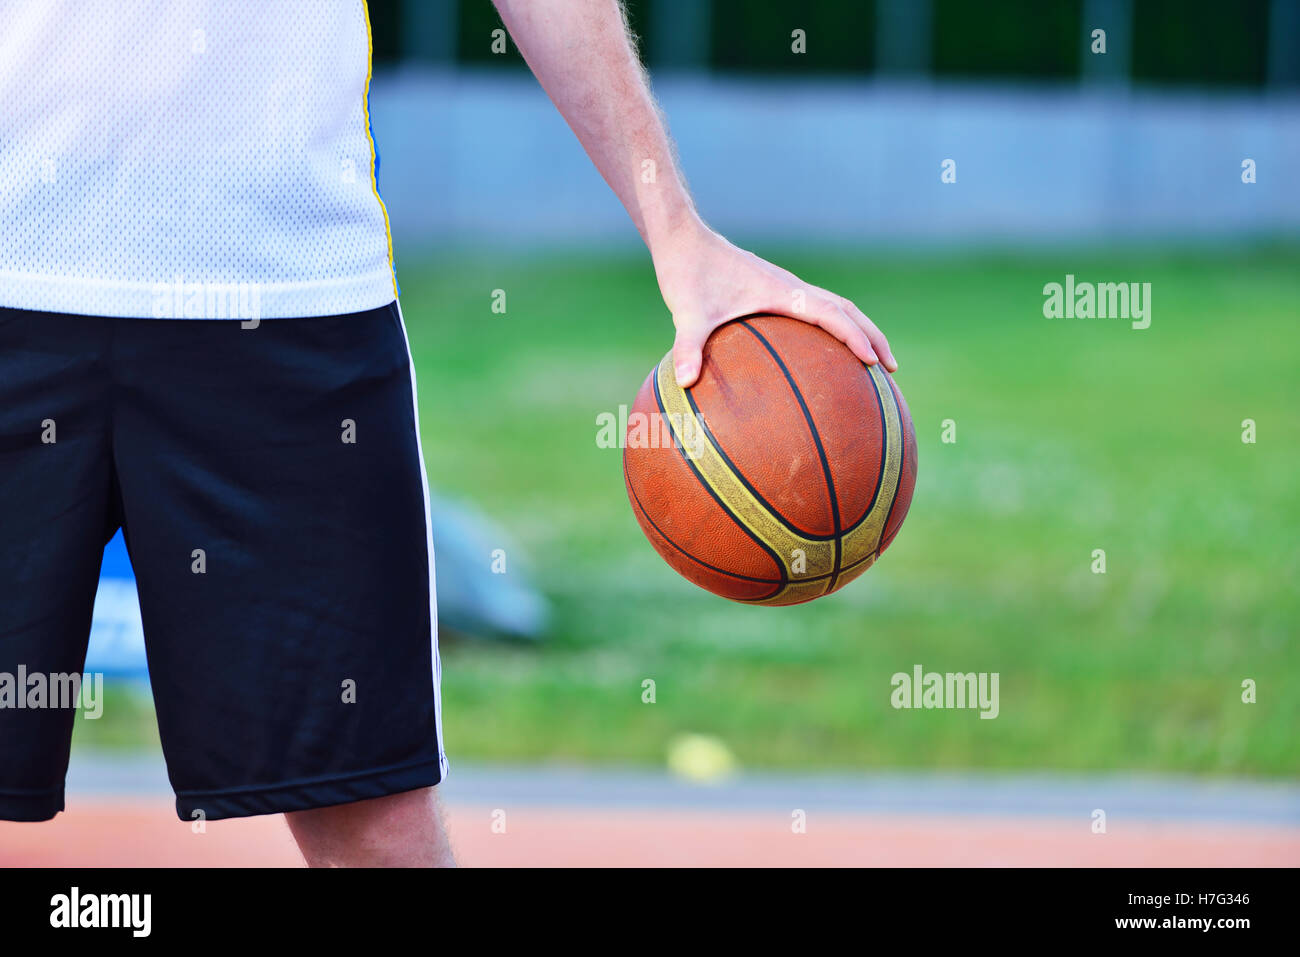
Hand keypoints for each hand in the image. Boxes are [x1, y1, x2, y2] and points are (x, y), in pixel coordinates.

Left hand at [652, 224, 896, 387]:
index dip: (855, 337)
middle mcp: (791, 286)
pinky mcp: (774, 289)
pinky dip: (833, 326)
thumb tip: (683, 382)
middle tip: (891, 368)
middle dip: (872, 336)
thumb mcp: (686, 313)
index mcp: (781, 291)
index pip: (831, 314)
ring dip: (858, 329)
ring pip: (835, 306)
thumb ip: (688, 346)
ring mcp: (785, 286)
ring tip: (873, 361)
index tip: (875, 361)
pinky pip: (815, 308)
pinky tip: (823, 351)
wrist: (682, 238)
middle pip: (846, 309)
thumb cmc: (687, 273)